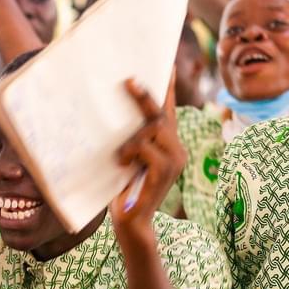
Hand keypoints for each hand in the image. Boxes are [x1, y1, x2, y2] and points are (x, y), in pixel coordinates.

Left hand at [110, 70, 186, 236]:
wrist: (132, 224)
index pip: (168, 109)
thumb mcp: (127, 159)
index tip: (166, 64)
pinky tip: (123, 165)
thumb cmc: (124, 191)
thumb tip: (112, 112)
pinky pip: (148, 149)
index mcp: (168, 144)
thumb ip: (131, 140)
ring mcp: (175, 161)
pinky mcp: (166, 172)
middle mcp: (176, 149)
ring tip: (120, 156)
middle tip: (129, 81)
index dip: (168, 87)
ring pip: (154, 130)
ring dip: (132, 139)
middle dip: (145, 97)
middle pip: (161, 115)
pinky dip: (132, 152)